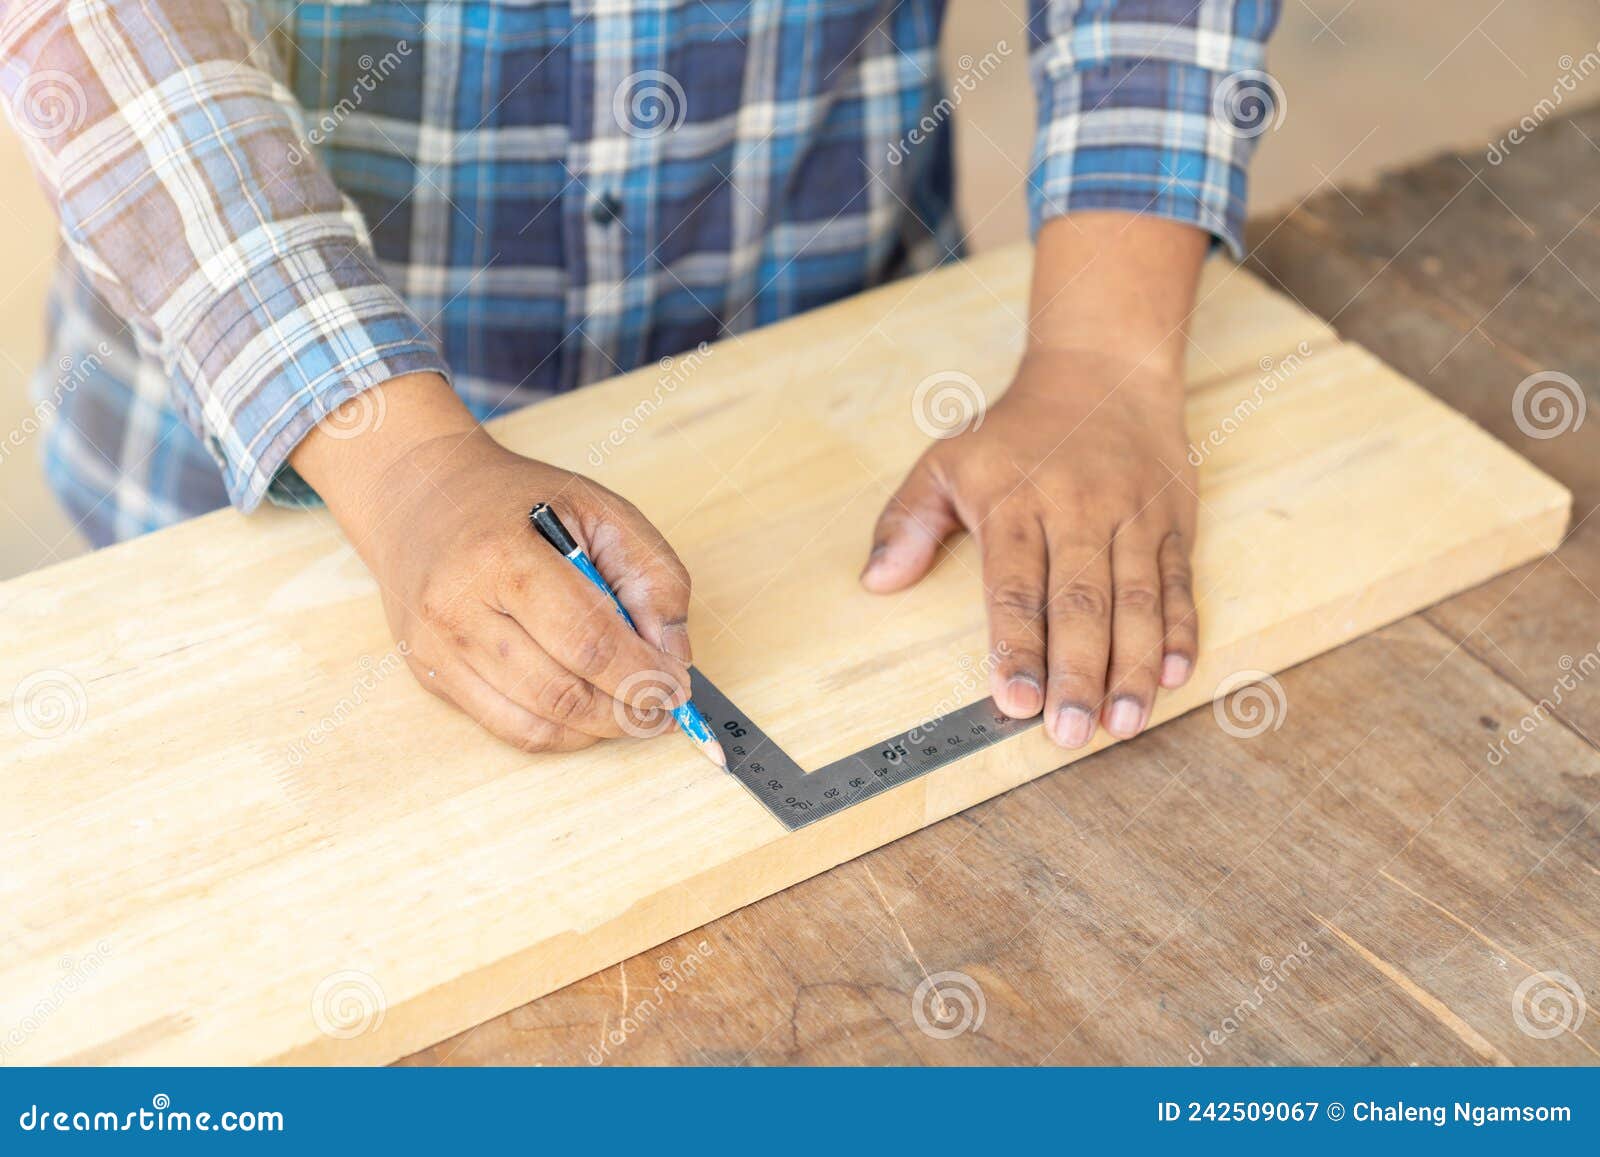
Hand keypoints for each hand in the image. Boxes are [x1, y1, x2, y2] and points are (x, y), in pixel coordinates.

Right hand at [291, 374, 694, 752]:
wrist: (421, 496)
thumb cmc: (516, 501)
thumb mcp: (600, 510)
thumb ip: (652, 576)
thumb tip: (673, 657)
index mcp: (503, 555)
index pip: (588, 640)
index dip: (641, 674)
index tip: (676, 685)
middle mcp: (459, 607)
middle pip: (561, 691)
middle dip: (625, 711)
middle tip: (662, 710)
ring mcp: (437, 648)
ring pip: (534, 723)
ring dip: (596, 729)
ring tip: (632, 713)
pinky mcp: (429, 673)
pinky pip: (506, 727)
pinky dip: (559, 732)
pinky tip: (587, 712)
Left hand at [860, 349, 1197, 747]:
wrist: (1104, 366)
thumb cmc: (1017, 428)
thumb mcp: (947, 459)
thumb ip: (908, 521)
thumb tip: (876, 580)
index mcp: (1015, 503)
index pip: (1015, 587)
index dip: (1015, 646)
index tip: (1013, 700)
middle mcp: (1077, 512)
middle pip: (1081, 603)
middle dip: (1078, 674)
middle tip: (1071, 732)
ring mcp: (1131, 517)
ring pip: (1137, 600)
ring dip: (1132, 667)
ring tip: (1123, 722)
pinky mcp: (1173, 521)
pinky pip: (1179, 582)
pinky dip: (1179, 631)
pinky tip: (1173, 675)